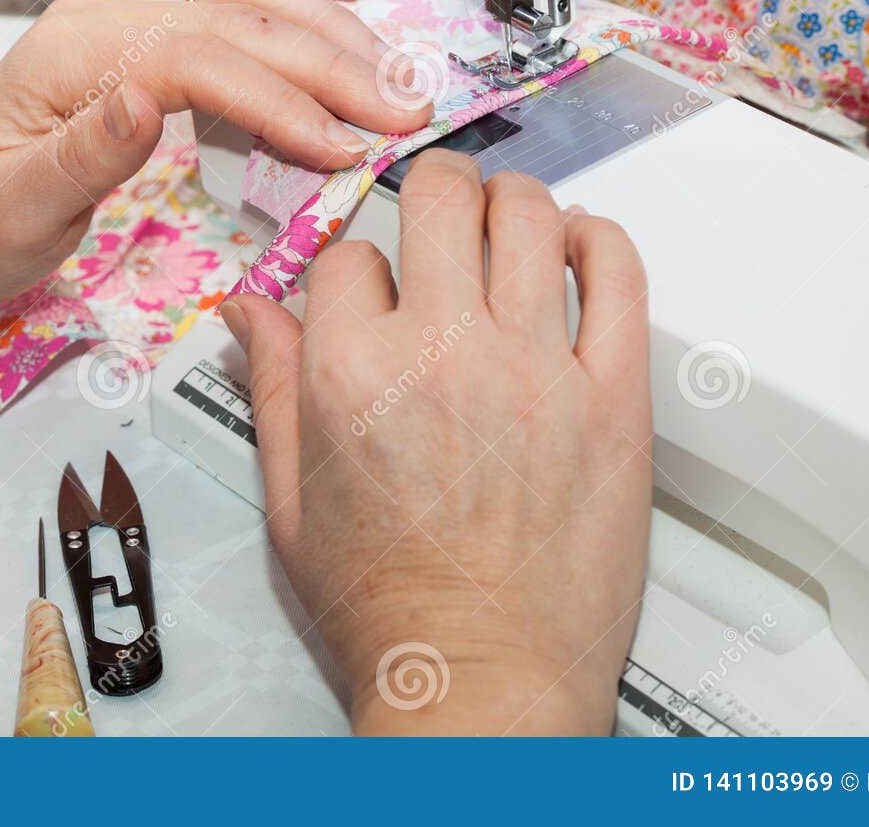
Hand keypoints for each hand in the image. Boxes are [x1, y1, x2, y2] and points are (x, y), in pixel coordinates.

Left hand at [0, 0, 430, 305]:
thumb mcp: (8, 212)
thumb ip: (78, 158)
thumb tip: (143, 104)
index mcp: (72, 56)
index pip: (197, 58)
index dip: (279, 98)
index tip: (343, 144)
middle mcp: (104, 21)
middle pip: (237, 15)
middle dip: (330, 56)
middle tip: (404, 102)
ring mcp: (127, 19)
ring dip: (330, 18)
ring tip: (401, 52)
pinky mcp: (147, 34)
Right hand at [221, 150, 652, 734]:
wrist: (481, 680)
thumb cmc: (388, 608)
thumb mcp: (290, 501)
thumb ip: (270, 388)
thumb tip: (248, 307)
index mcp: (349, 373)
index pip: (348, 254)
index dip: (355, 265)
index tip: (372, 288)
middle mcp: (440, 352)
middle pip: (440, 197)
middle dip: (432, 188)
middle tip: (440, 204)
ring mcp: (535, 369)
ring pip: (531, 215)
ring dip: (513, 202)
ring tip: (508, 222)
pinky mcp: (613, 397)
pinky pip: (620, 276)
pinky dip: (601, 241)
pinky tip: (581, 246)